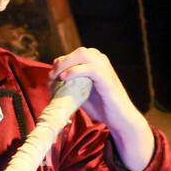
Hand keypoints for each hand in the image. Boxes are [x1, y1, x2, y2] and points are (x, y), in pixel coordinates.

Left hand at [50, 47, 153, 170]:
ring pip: (83, 54)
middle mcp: (101, 60)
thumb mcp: (81, 93)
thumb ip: (71, 84)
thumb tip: (52, 83)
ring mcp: (105, 67)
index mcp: (96, 62)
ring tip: (56, 77)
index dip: (60, 63)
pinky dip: (74, 71)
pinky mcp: (107, 77)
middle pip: (78, 52)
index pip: (74, 55)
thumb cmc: (101, 107)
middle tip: (51, 77)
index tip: (50, 77)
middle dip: (62, 62)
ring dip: (66, 64)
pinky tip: (64, 78)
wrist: (119, 118)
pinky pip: (89, 68)